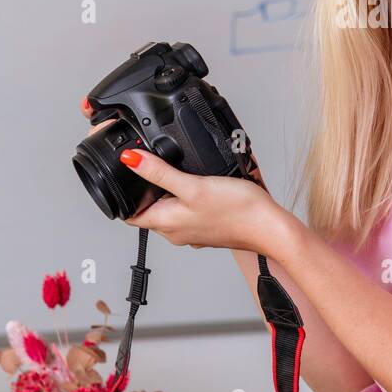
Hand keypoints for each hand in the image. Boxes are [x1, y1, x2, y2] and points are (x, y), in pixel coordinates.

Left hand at [78, 95, 279, 253]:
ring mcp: (193, 231)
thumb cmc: (236, 211)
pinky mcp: (208, 227)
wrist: (269, 227)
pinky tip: (202, 185)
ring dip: (169, 192)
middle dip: (147, 190)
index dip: (123, 196)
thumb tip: (130, 160)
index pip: (130, 214)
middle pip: (149, 210)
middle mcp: (176, 231)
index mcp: (166, 224)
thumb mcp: (192, 185)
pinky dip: (188, 198)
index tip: (124, 175)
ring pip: (170, 210)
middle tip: (154, 166)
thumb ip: (159, 172)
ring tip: (180, 172)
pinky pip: (189, 212)